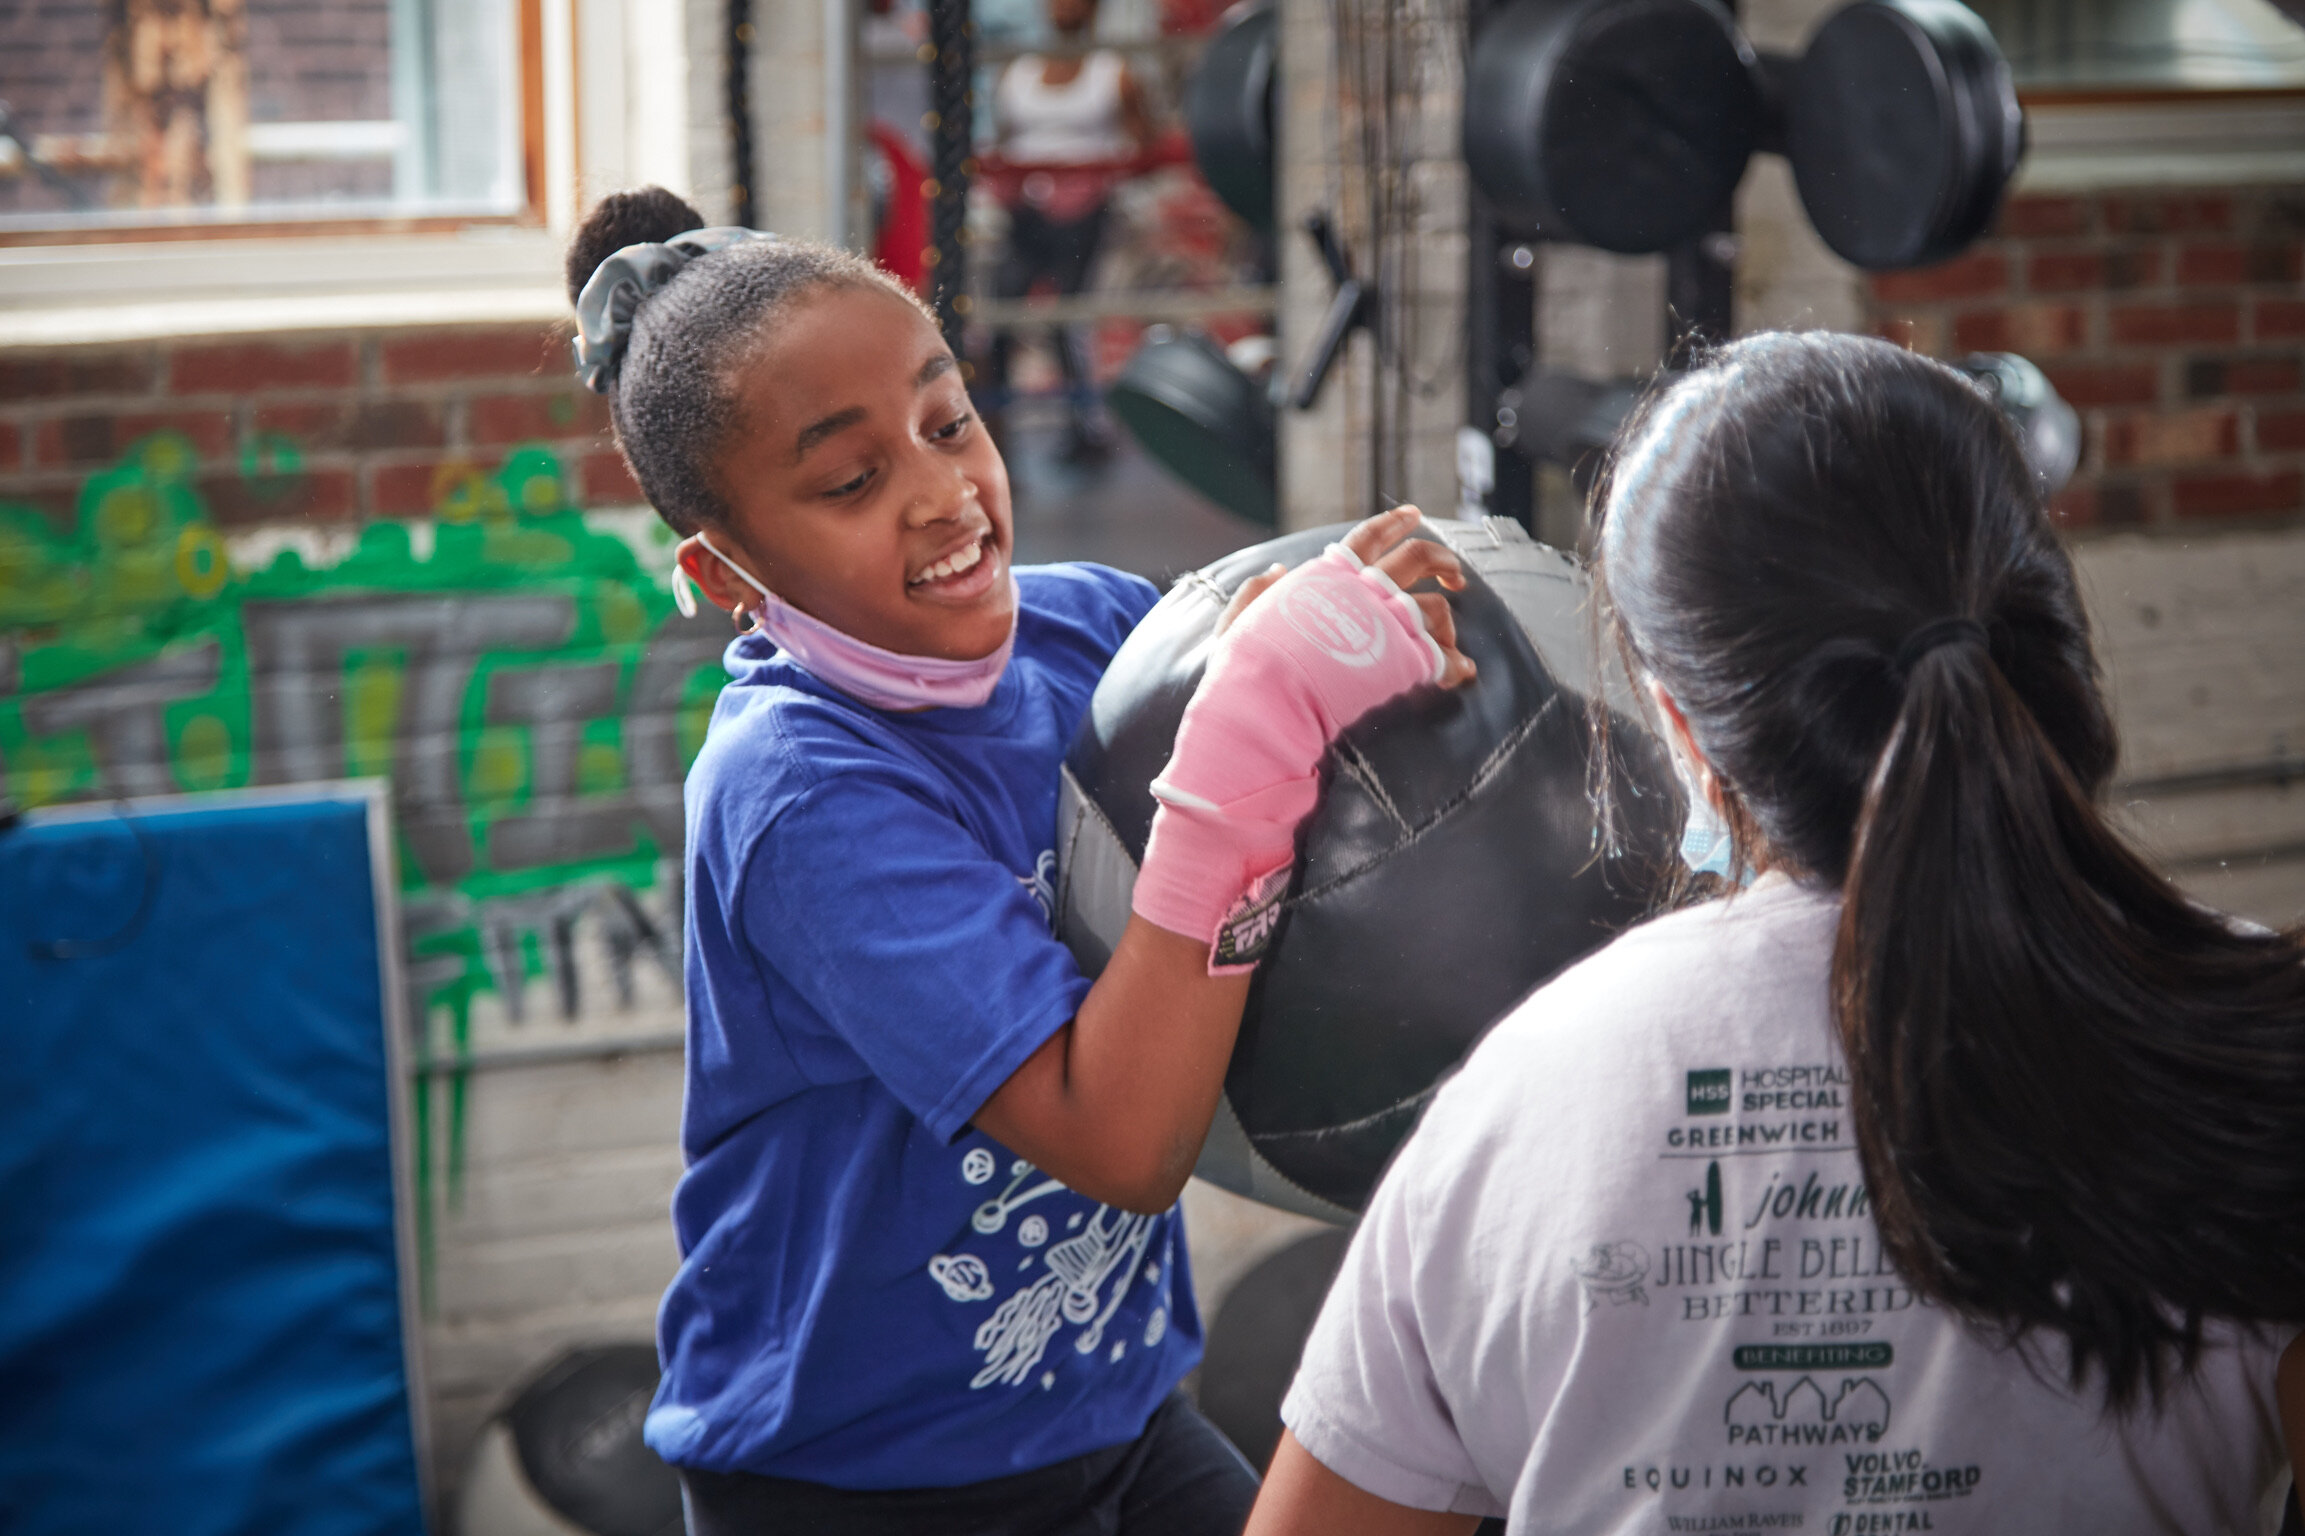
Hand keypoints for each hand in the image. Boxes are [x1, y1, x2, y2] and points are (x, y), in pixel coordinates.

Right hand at [1216, 507, 1476, 688]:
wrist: (1266, 697)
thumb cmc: (1246, 665)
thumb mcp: (1239, 619)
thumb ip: (1257, 592)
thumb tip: (1277, 571)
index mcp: (1327, 576)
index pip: (1366, 536)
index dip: (1394, 522)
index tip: (1415, 515)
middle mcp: (1362, 590)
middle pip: (1418, 557)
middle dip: (1442, 559)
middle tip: (1454, 574)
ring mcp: (1386, 622)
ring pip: (1435, 606)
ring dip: (1448, 622)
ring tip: (1451, 641)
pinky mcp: (1402, 660)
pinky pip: (1442, 654)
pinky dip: (1456, 663)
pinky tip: (1461, 671)